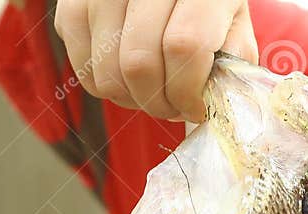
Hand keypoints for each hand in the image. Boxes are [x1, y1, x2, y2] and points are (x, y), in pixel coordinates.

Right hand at [54, 0, 257, 122]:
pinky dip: (104, 85)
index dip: (186, 92)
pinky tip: (126, 77)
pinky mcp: (74, 2)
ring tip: (151, 93)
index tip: (194, 108)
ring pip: (107, 69)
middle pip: (139, 62)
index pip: (183, 47)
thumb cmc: (205, 6)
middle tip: (171, 108)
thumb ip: (231, 63)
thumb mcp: (234, 27)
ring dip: (131, 99)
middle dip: (157, 103)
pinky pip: (82, 64)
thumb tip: (209, 104)